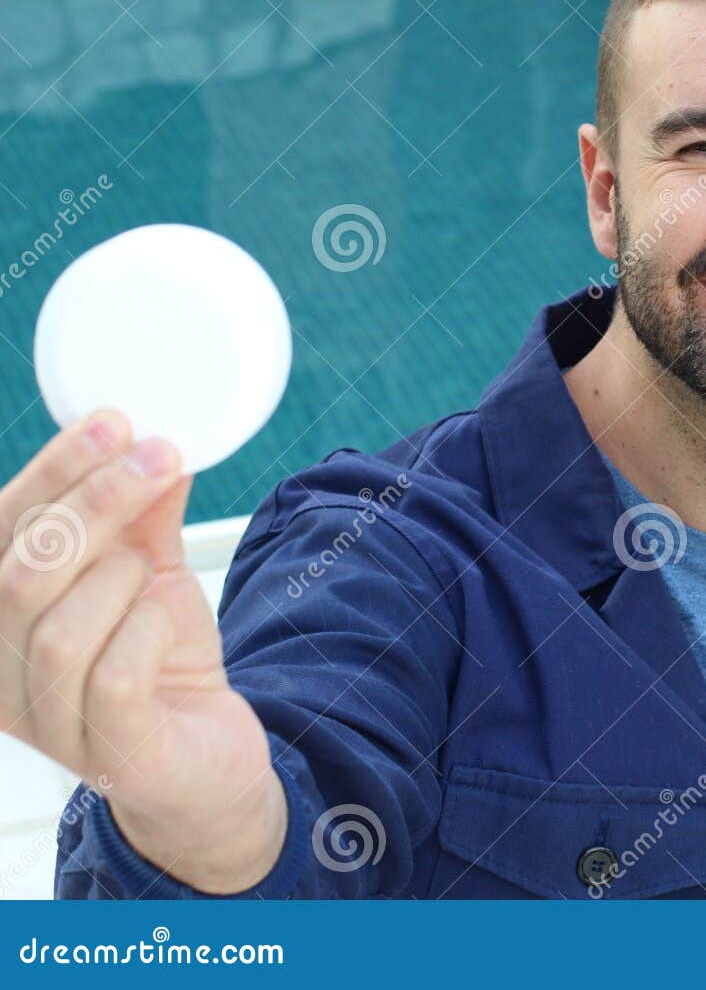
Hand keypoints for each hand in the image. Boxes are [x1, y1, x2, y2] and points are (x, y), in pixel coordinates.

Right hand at [0, 410, 284, 892]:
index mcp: (1, 619)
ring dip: (124, 576)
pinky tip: (164, 622)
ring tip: (156, 573)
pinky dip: (145, 632)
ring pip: (59, 625)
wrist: (206, 763)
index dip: (50, 472)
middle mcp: (4, 674)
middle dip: (94, 502)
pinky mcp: (108, 752)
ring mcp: (49, 721)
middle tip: (159, 456)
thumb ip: (146, 517)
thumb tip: (152, 442)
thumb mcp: (154, 576)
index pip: (0, 533)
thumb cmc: (162, 665)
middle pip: (20, 571)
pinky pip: (110, 678)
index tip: (112, 421)